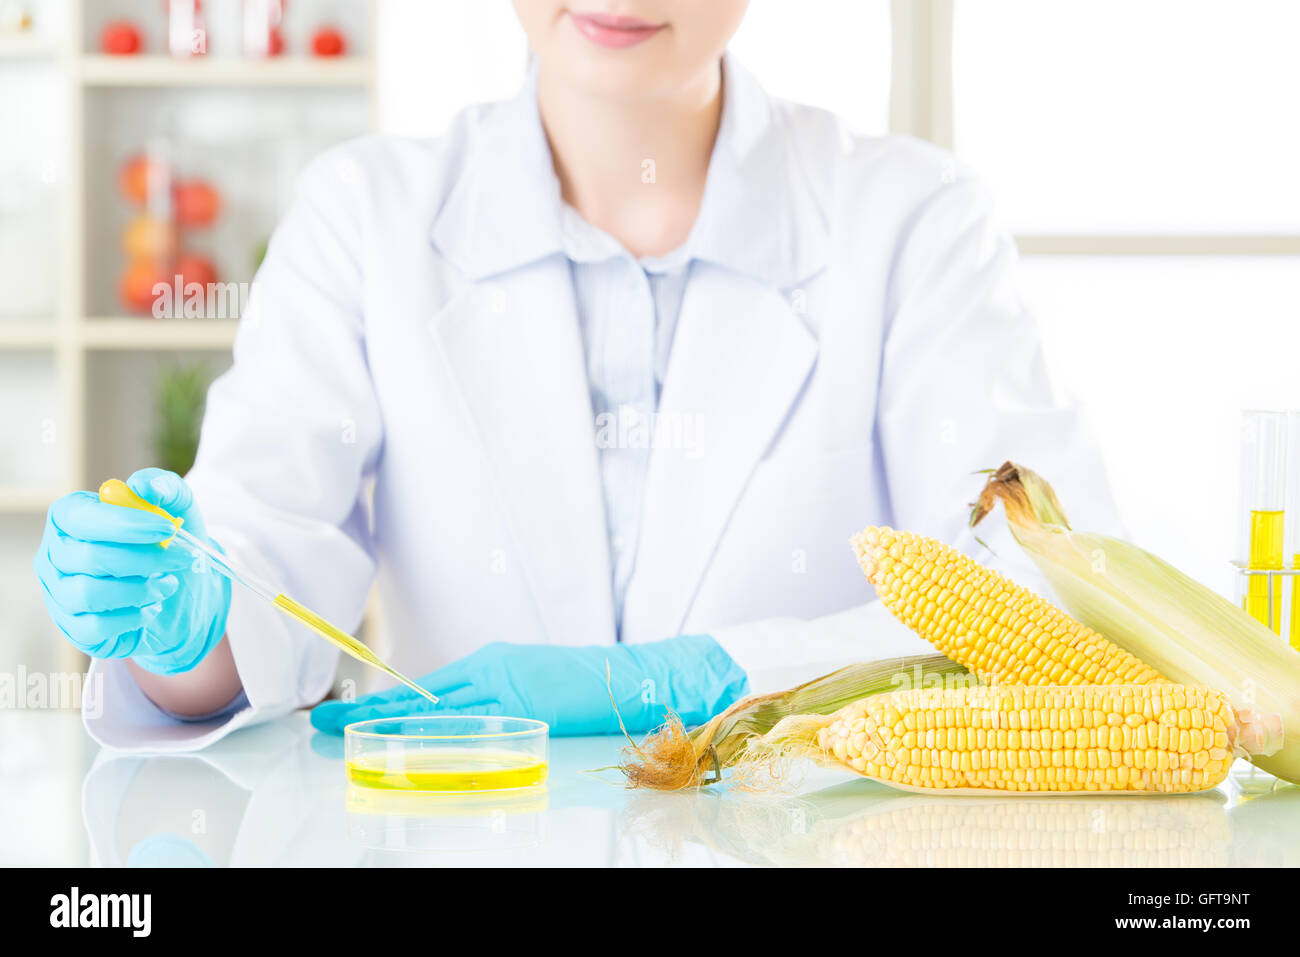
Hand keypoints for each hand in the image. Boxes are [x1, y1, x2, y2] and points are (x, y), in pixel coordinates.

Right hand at [34, 468, 230, 674]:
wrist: (180, 592)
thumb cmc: (167, 544)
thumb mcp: (178, 509)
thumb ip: (165, 488)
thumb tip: (144, 486)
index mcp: (70, 517)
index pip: (81, 517)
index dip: (125, 523)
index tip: (167, 529)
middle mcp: (55, 554)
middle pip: (89, 556)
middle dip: (145, 559)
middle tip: (182, 559)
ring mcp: (59, 594)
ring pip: (89, 594)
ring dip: (140, 590)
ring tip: (168, 584)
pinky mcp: (73, 628)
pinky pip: (95, 627)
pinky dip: (132, 617)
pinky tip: (151, 608)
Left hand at [311, 634, 748, 735]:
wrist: (646, 675)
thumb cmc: (595, 688)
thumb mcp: (539, 690)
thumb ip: (503, 705)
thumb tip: (471, 728)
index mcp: (495, 666)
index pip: (429, 689)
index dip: (385, 703)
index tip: (347, 714)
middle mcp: (494, 670)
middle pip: (420, 695)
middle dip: (368, 712)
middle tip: (321, 724)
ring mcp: (509, 686)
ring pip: (436, 707)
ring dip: (385, 723)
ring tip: (341, 735)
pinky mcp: (528, 703)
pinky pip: (473, 723)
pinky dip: (433, 732)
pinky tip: (401, 741)